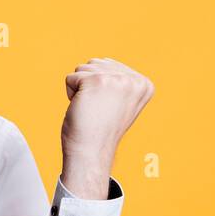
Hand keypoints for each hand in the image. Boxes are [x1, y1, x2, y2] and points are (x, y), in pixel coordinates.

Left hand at [60, 57, 154, 197]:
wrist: (92, 152)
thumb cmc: (101, 131)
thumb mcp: (120, 102)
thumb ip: (119, 82)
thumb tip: (104, 63)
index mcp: (144, 84)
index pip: (109, 66)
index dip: (101, 88)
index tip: (108, 109)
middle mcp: (134, 80)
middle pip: (96, 64)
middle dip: (89, 86)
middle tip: (97, 110)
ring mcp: (117, 79)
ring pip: (83, 69)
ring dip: (80, 90)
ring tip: (91, 110)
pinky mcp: (97, 80)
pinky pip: (71, 78)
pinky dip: (70, 94)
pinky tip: (83, 110)